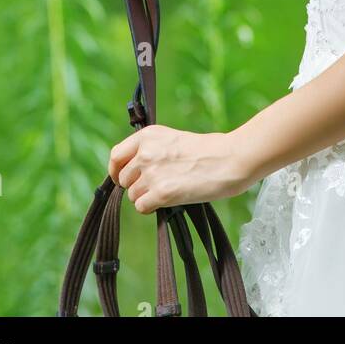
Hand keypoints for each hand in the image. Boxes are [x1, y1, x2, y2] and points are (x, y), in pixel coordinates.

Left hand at [108, 124, 247, 213]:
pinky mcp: (161, 193)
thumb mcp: (172, 139)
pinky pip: (142, 207)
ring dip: (147, 197)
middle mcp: (145, 152)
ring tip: (169, 189)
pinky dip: (152, 208)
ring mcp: (152, 173)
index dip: (116, 171)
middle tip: (158, 185)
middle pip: (123, 180)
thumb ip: (150, 150)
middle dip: (137, 185)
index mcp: (148, 135)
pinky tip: (168, 200)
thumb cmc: (206, 150)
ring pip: (133, 195)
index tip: (122, 179)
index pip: (115, 156)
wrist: (229, 159)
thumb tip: (131, 170)